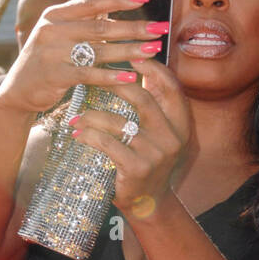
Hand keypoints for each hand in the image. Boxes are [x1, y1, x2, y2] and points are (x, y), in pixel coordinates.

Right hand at [0, 0, 170, 117]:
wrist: (18, 92)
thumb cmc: (49, 62)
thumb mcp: (61, 37)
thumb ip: (84, 24)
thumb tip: (121, 13)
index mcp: (56, 14)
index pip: (91, 2)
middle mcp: (52, 29)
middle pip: (100, 26)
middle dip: (133, 27)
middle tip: (159, 28)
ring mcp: (51, 52)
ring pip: (98, 50)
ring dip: (129, 50)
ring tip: (153, 50)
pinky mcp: (54, 75)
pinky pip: (89, 74)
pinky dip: (111, 76)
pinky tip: (132, 76)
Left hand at [70, 53, 191, 219]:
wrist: (149, 204)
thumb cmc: (149, 162)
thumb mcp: (159, 134)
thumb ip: (155, 105)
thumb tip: (139, 66)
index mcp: (182, 125)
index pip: (171, 88)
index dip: (153, 69)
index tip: (131, 56)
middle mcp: (173, 138)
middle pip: (143, 99)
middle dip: (116, 85)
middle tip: (94, 78)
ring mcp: (156, 154)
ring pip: (120, 123)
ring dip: (93, 116)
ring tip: (76, 116)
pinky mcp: (138, 168)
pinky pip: (108, 144)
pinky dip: (89, 136)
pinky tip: (77, 133)